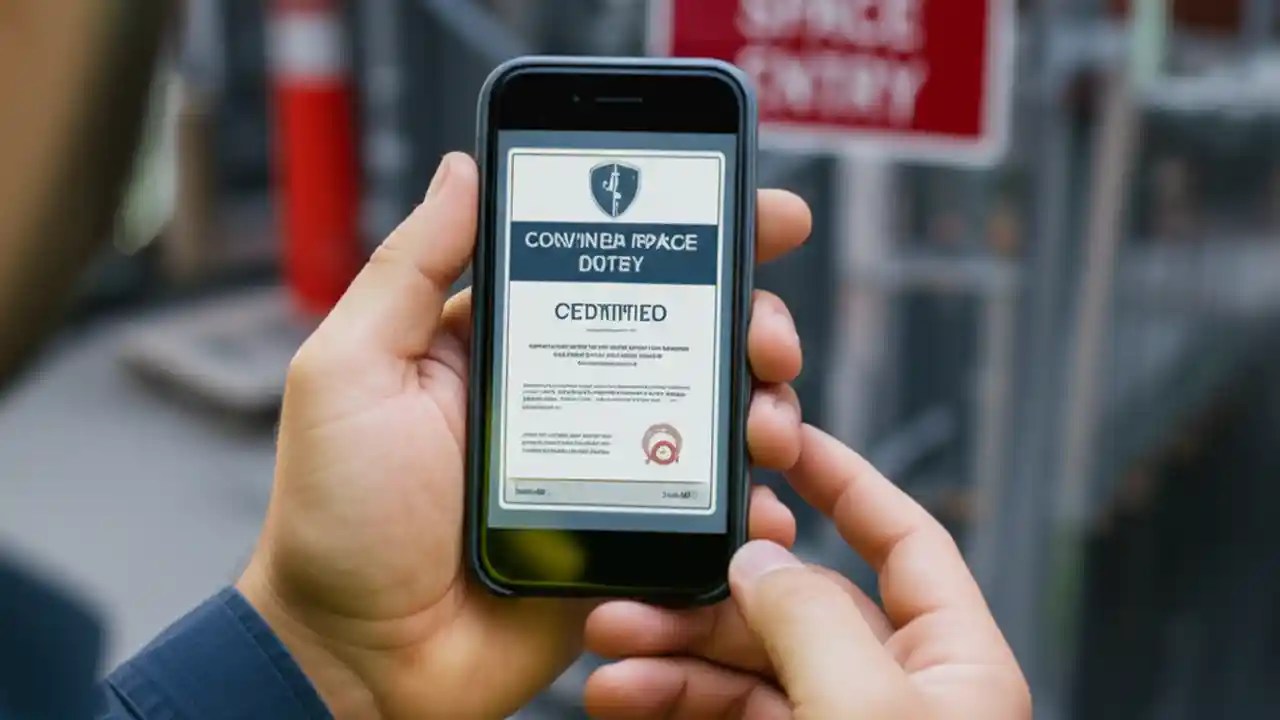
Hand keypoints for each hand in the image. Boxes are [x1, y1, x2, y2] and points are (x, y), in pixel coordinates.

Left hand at [235, 153, 814, 717]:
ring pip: (711, 420)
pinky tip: (765, 502)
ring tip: (765, 421)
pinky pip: (707, 514)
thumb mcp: (352, 371)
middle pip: (687, 338)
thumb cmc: (336, 518)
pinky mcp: (627, 540)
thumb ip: (411, 269)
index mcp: (509, 346)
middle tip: (766, 336)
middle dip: (750, 323)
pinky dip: (751, 506)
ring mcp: (604, 469)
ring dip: (762, 408)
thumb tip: (465, 170)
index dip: (693, 236)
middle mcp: (568, 398)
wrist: (359, 660)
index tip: (762, 217)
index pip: (613, 272)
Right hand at [584, 425, 1031, 718]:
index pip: (905, 542)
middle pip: (798, 609)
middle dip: (713, 597)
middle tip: (636, 589)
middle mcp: (897, 693)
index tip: (782, 444)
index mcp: (954, 664)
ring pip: (747, 672)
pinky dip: (672, 710)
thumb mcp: (866, 716)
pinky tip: (620, 701)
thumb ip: (812, 624)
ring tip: (604, 653)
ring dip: (674, 658)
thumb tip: (763, 562)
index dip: (847, 483)